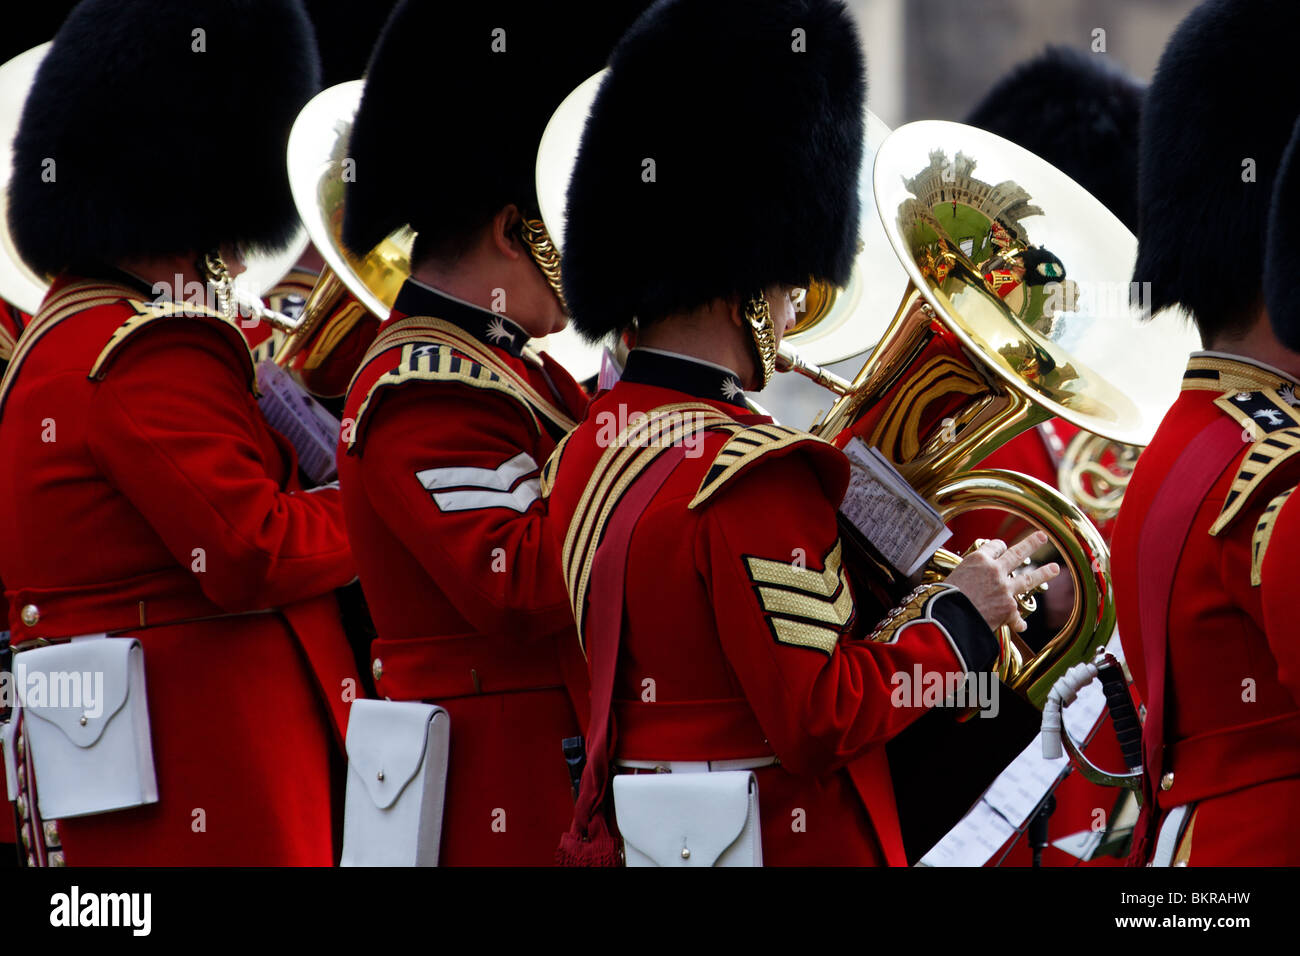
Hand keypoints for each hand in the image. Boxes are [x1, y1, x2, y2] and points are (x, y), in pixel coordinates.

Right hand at [945, 532, 1060, 632]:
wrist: (948, 620)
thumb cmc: (942, 598)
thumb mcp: (951, 576)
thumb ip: (966, 574)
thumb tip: (968, 579)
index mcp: (978, 559)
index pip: (995, 546)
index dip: (998, 547)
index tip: (1001, 548)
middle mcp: (995, 571)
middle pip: (1017, 554)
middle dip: (1031, 544)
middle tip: (1042, 537)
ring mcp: (1005, 589)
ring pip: (1028, 579)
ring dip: (1043, 573)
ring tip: (1054, 568)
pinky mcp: (1009, 609)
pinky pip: (1016, 616)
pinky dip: (1018, 622)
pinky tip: (1021, 625)